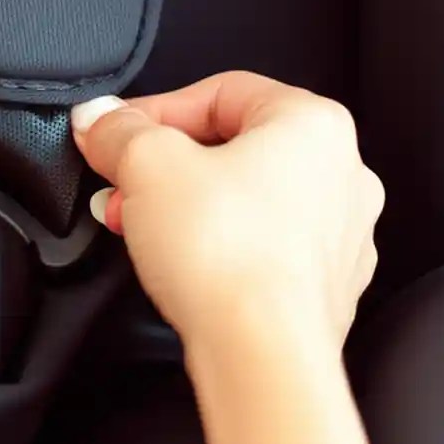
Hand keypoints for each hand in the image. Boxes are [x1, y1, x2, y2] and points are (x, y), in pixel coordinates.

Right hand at [71, 71, 383, 355]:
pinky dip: (217, 248)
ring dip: (186, 207)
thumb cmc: (227, 254)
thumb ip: (119, 130)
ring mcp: (339, 236)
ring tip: (140, 228)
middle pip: (233, 148)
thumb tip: (101, 118)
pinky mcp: (322, 288)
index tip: (114, 133)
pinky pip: (260, 249)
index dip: (154, 110)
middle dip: (164, 166)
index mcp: (314, 124)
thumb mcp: (147, 164)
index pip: (221, 92)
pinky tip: (181, 264)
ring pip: (247, 201)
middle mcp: (341, 175)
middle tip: (121, 185)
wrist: (261, 351)